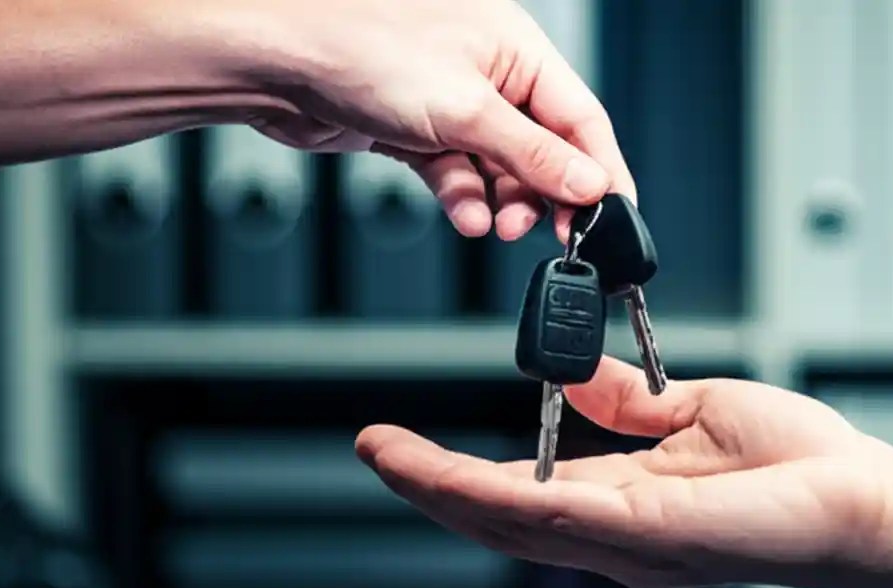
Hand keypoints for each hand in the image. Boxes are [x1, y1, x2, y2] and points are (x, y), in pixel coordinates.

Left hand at [243, 0, 635, 241]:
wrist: (279, 63)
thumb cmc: (362, 49)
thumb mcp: (467, 111)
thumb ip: (534, 155)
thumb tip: (590, 184)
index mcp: (517, 49)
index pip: (581, 118)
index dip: (601, 171)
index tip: (613, 219)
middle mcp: (489, 73)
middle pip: (542, 148)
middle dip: (545, 195)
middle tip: (549, 233)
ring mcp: (451, 102)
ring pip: (499, 168)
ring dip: (502, 201)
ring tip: (497, 224)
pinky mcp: (417, 130)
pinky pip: (457, 173)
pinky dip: (463, 197)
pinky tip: (464, 215)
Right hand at [355, 357, 892, 587]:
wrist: (865, 501)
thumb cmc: (801, 466)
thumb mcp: (696, 412)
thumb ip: (630, 405)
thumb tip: (578, 376)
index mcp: (623, 502)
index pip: (522, 492)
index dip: (457, 471)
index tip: (410, 442)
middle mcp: (611, 535)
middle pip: (496, 516)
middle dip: (426, 485)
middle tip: (373, 447)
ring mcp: (624, 543)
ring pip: (507, 522)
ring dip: (437, 491)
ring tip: (386, 455)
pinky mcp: (646, 536)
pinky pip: (551, 516)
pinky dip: (490, 497)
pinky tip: (448, 474)